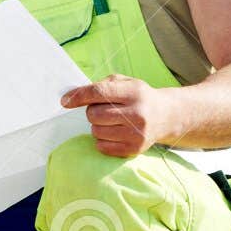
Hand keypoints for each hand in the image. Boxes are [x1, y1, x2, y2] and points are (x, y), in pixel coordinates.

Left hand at [60, 75, 178, 156]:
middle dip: (92, 111)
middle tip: (103, 110)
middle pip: (94, 114)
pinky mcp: (135, 148)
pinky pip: (102, 146)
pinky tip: (114, 132)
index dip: (78, 96)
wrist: (166, 116)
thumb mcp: (125, 82)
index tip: (64, 101)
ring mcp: (137, 133)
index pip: (99, 92)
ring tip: (112, 121)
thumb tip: (71, 96)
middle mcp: (138, 113)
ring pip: (96, 131)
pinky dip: (102, 140)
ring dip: (97, 126)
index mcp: (134, 92)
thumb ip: (99, 85)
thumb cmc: (138, 97)